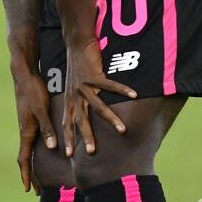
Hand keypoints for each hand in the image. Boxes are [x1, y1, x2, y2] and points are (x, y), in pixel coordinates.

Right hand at [13, 70, 57, 193]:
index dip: (26, 175)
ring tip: (39, 177)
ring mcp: (27, 126)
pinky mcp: (31, 120)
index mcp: (26, 131)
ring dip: (33, 165)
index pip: (24, 159)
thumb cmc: (33, 91)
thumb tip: (51, 148)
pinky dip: (36, 153)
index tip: (28, 190)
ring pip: (29, 151)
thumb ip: (47, 128)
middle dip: (30, 175)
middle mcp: (25, 131)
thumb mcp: (41, 110)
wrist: (24, 76)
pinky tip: (45, 153)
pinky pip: (33, 142)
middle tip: (37, 191)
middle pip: (25, 159)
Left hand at [63, 39, 136, 155]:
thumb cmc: (77, 69)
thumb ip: (78, 103)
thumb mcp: (73, 89)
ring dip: (111, 119)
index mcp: (70, 101)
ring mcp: (84, 86)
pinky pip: (110, 85)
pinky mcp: (94, 75)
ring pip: (98, 106)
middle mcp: (75, 96)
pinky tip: (134, 95)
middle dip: (86, 137)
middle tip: (91, 152)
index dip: (67, 139)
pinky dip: (122, 90)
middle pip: (80, 120)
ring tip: (122, 130)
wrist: (76, 46)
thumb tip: (83, 117)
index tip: (68, 155)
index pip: (67, 123)